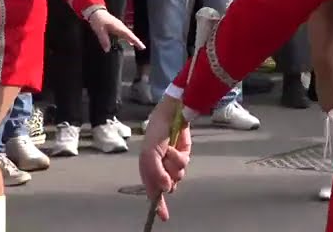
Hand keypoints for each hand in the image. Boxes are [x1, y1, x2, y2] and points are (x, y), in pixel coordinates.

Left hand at [86, 8, 144, 52]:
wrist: (96, 11)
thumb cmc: (98, 20)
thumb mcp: (99, 30)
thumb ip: (104, 40)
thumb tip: (107, 50)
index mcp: (118, 27)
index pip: (129, 36)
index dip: (136, 42)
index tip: (142, 47)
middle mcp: (121, 27)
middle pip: (131, 35)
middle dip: (136, 41)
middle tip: (142, 48)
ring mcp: (119, 26)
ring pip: (128, 34)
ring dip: (133, 39)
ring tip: (136, 45)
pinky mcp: (116, 26)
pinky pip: (124, 33)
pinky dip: (128, 38)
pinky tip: (128, 42)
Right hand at [139, 99, 191, 221]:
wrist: (170, 117)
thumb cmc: (154, 136)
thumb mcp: (149, 156)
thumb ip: (156, 174)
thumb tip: (166, 189)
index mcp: (148, 171)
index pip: (153, 193)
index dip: (158, 205)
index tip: (163, 216)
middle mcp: (161, 169)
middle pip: (168, 186)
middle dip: (168, 178)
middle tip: (165, 165)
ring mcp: (172, 163)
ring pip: (178, 176)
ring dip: (174, 165)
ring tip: (169, 152)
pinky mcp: (183, 155)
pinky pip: (184, 164)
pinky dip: (179, 157)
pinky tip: (175, 147)